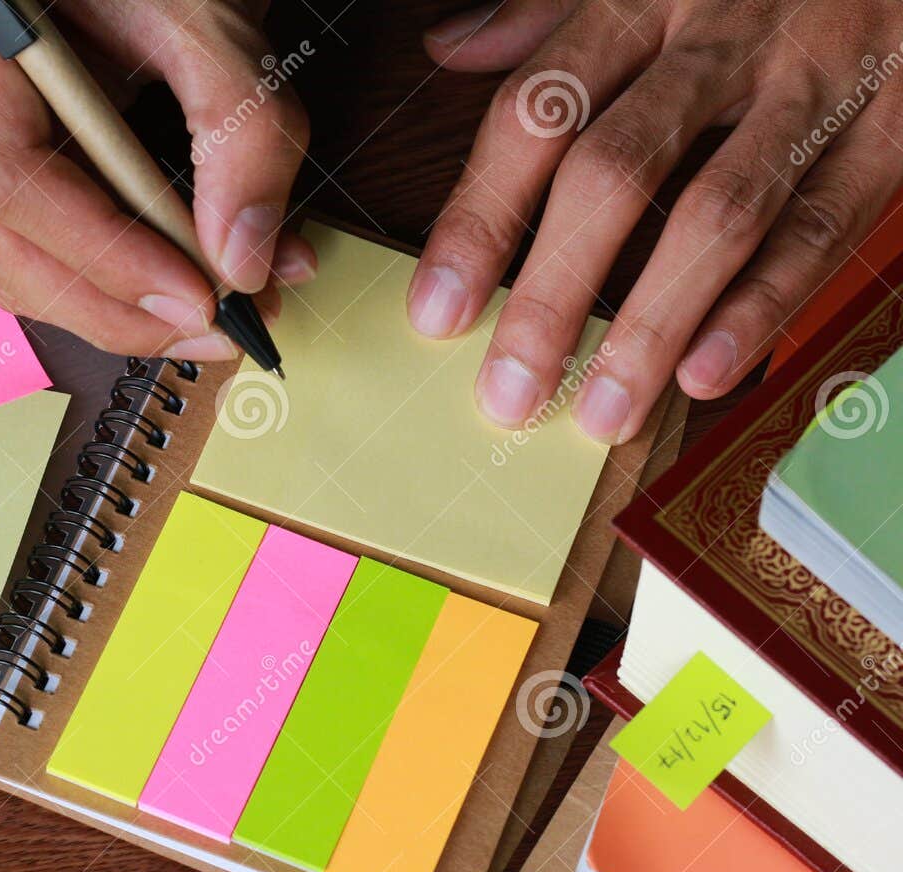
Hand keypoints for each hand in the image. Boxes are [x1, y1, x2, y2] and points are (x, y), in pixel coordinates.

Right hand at [0, 0, 315, 360]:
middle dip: (111, 304)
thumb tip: (245, 256)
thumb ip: (238, 125)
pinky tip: (153, 273)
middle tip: (213, 329)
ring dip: (102, 300)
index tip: (199, 298)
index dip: (104, 257)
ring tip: (196, 312)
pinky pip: (12, 222)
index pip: (6, 177)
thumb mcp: (202, 7)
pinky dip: (86, 265)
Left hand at [410, 0, 902, 442]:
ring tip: (605, 410)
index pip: (537, 113)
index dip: (481, 215)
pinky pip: (820, 227)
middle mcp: (722, 39)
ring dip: (653, 324)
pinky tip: (706, 370)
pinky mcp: (887, 130)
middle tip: (511, 390)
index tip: (436, 311)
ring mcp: (812, 84)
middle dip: (553, 293)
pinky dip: (763, 306)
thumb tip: (450, 46)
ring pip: (720, 213)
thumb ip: (550, 16)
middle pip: (616, 172)